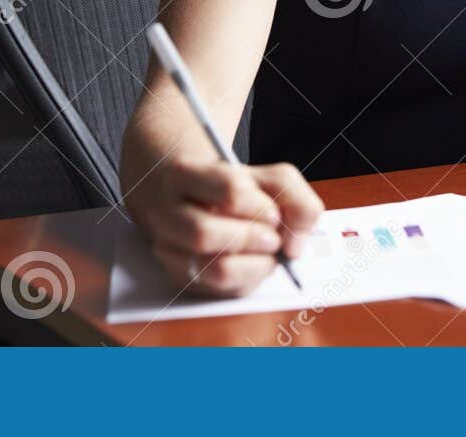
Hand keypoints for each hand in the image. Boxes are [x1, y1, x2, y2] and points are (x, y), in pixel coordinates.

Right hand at [124, 156, 323, 296]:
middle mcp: (167, 213)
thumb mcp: (273, 179)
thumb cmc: (243, 191)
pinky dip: (250, 277)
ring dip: (256, 263)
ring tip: (265, 250)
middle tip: (272, 237)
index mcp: (183, 175)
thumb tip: (293, 248)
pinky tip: (252, 261)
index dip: (261, 206)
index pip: (229, 190)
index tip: (273, 213)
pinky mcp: (184, 280)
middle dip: (252, 239)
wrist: (208, 202)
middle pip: (204, 233)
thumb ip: (298, 202)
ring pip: (215, 269)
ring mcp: (170, 251)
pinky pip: (223, 291)